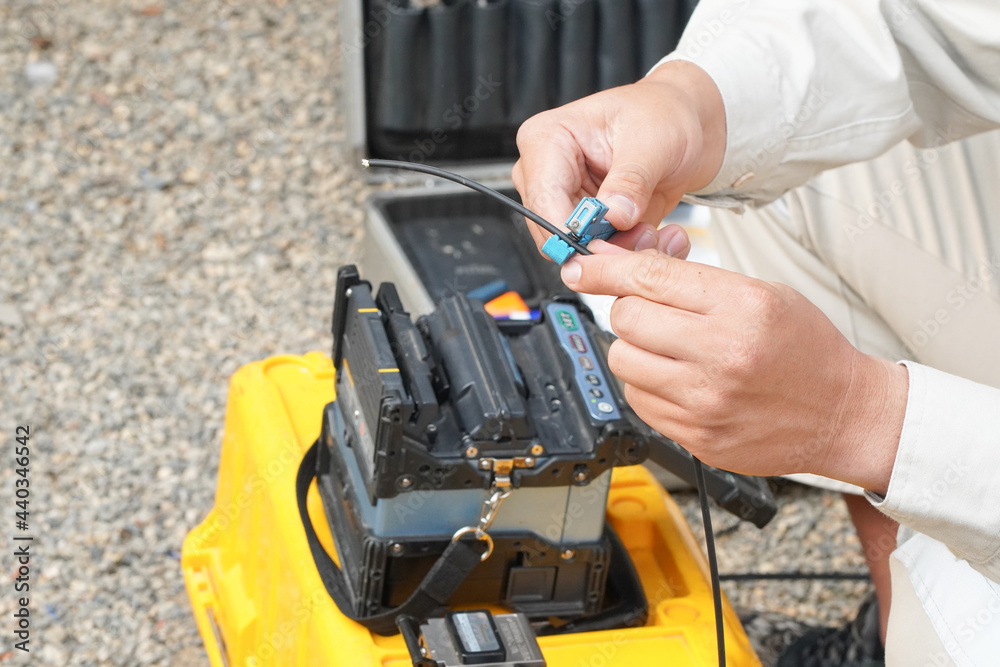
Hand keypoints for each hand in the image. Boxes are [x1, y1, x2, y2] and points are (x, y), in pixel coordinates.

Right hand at [512, 61, 725, 256]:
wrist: (686, 123)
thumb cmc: (662, 114)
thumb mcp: (653, 141)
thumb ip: (632, 181)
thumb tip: (615, 215)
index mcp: (547, 140)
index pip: (543, 199)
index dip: (571, 232)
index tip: (607, 245)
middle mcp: (547, 174)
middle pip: (553, 232)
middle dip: (599, 244)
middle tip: (640, 238)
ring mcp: (564, 201)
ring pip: (575, 249)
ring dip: (616, 252)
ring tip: (649, 233)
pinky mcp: (584, 222)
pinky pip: (595, 254)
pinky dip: (623, 254)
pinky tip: (647, 235)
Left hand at [562, 244, 908, 493]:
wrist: (842, 414)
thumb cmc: (806, 350)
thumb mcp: (762, 293)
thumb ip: (694, 280)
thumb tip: (630, 262)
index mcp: (741, 308)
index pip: (648, 278)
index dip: (605, 268)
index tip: (581, 265)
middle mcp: (721, 355)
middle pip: (627, 317)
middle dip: (630, 308)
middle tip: (653, 312)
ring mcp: (705, 401)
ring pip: (623, 360)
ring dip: (635, 348)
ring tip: (669, 349)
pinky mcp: (695, 435)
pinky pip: (638, 400)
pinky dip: (646, 385)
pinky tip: (677, 380)